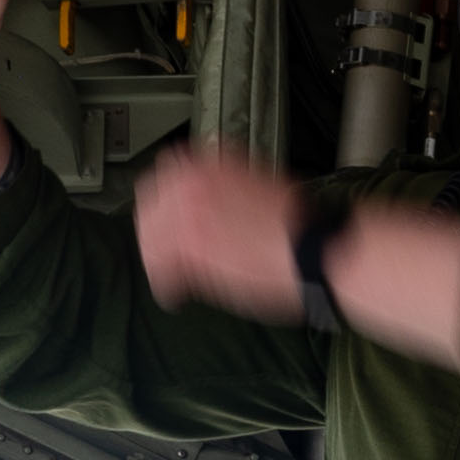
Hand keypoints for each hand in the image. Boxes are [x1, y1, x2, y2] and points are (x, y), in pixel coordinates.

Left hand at [130, 138, 314, 313]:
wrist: (310, 250)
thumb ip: (230, 180)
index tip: (169, 207)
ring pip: (150, 234)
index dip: (166, 193)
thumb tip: (219, 188)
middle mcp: (192, 185)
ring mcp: (188, 217)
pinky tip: (174, 294)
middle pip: (150, 200)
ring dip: (156, 252)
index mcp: (210, 165)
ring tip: (164, 270)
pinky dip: (165, 284)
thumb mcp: (262, 180)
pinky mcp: (190, 252)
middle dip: (155, 222)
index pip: (168, 170)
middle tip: (161, 240)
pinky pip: (159, 268)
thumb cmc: (297, 224)